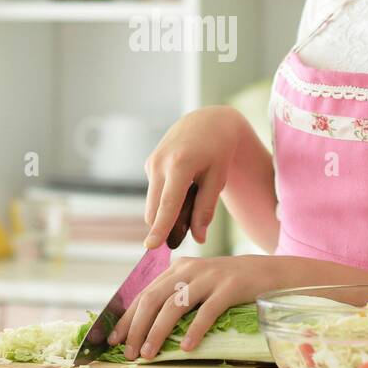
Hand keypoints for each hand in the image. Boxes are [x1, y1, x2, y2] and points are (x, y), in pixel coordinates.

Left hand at [107, 255, 285, 359]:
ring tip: (149, 354)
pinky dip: (194, 330)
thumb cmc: (228, 286)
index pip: (144, 293)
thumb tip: (144, 326)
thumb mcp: (198, 284)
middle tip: (129, 352)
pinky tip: (186, 347)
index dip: (126, 317)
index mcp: (177, 269)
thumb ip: (175, 296)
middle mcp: (189, 269)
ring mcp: (210, 277)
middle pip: (153, 299)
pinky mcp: (230, 287)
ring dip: (158, 332)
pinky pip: (207, 311)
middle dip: (136, 327)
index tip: (113, 339)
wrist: (267, 272)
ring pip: (175, 305)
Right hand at [142, 106, 245, 248]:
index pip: (168, 204)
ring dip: (167, 213)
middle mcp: (160, 163)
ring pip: (153, 203)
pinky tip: (185, 186)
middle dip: (166, 227)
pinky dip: (166, 200)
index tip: (150, 247)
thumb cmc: (217, 150)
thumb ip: (206, 209)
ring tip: (193, 199)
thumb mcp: (218, 178)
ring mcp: (151, 162)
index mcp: (180, 164)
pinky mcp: (149, 164)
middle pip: (155, 209)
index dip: (160, 227)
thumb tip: (198, 238)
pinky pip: (155, 193)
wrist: (207, 121)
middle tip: (188, 231)